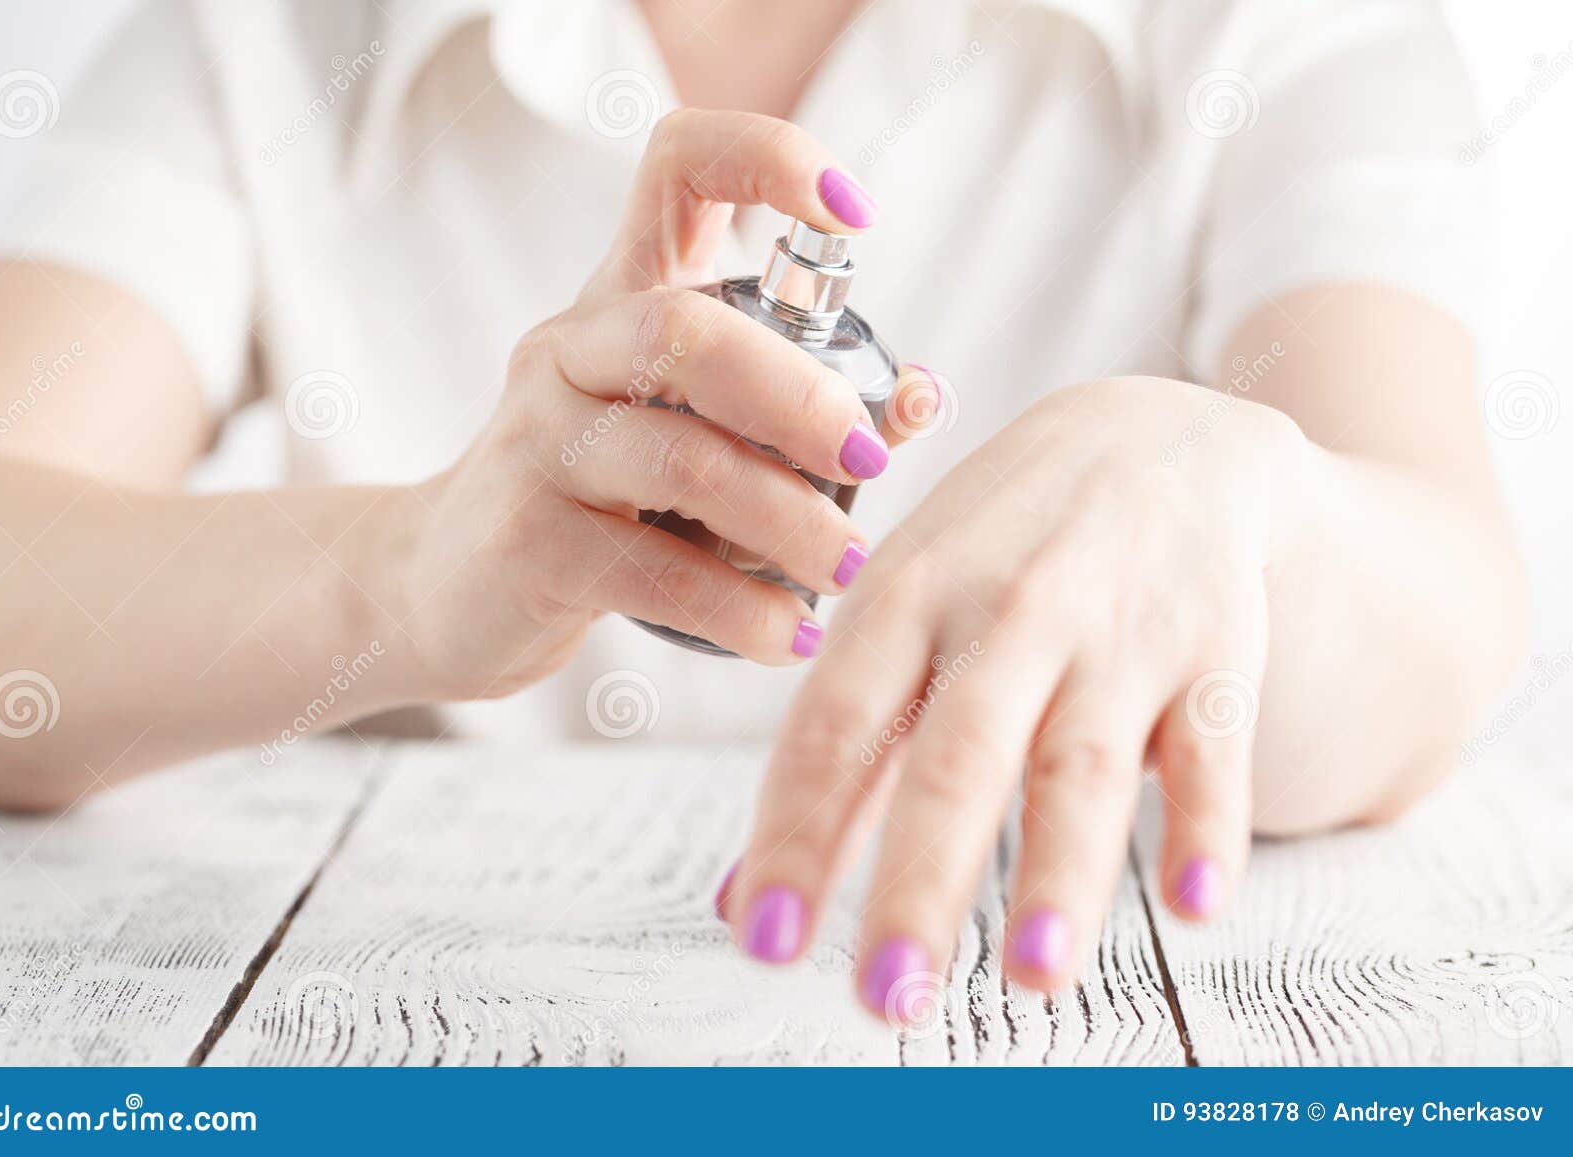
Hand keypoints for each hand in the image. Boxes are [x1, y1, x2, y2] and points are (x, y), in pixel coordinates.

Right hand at [377, 110, 936, 698]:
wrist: (442, 583)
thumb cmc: (596, 494)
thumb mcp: (686, 429)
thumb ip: (793, 411)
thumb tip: (920, 400)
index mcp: (621, 297)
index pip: (677, 167)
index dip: (768, 159)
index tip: (853, 214)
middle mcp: (571, 350)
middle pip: (687, 333)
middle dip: (800, 396)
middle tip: (866, 458)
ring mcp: (538, 442)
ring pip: (683, 461)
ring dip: (791, 522)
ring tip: (844, 567)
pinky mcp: (529, 541)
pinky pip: (655, 574)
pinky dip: (741, 612)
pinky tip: (785, 635)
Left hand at [719, 376, 1308, 1015]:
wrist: (1160, 437)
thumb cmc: (997, 545)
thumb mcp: (901, 605)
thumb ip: (835, 757)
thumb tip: (741, 901)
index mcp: (903, 595)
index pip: (833, 726)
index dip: (793, 832)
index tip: (762, 938)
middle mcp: (1004, 613)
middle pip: (955, 760)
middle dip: (919, 881)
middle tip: (885, 996)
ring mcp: (1115, 633)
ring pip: (1082, 762)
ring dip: (1062, 871)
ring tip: (1035, 976)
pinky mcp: (1214, 653)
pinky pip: (1214, 748)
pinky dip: (1210, 825)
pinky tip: (1195, 904)